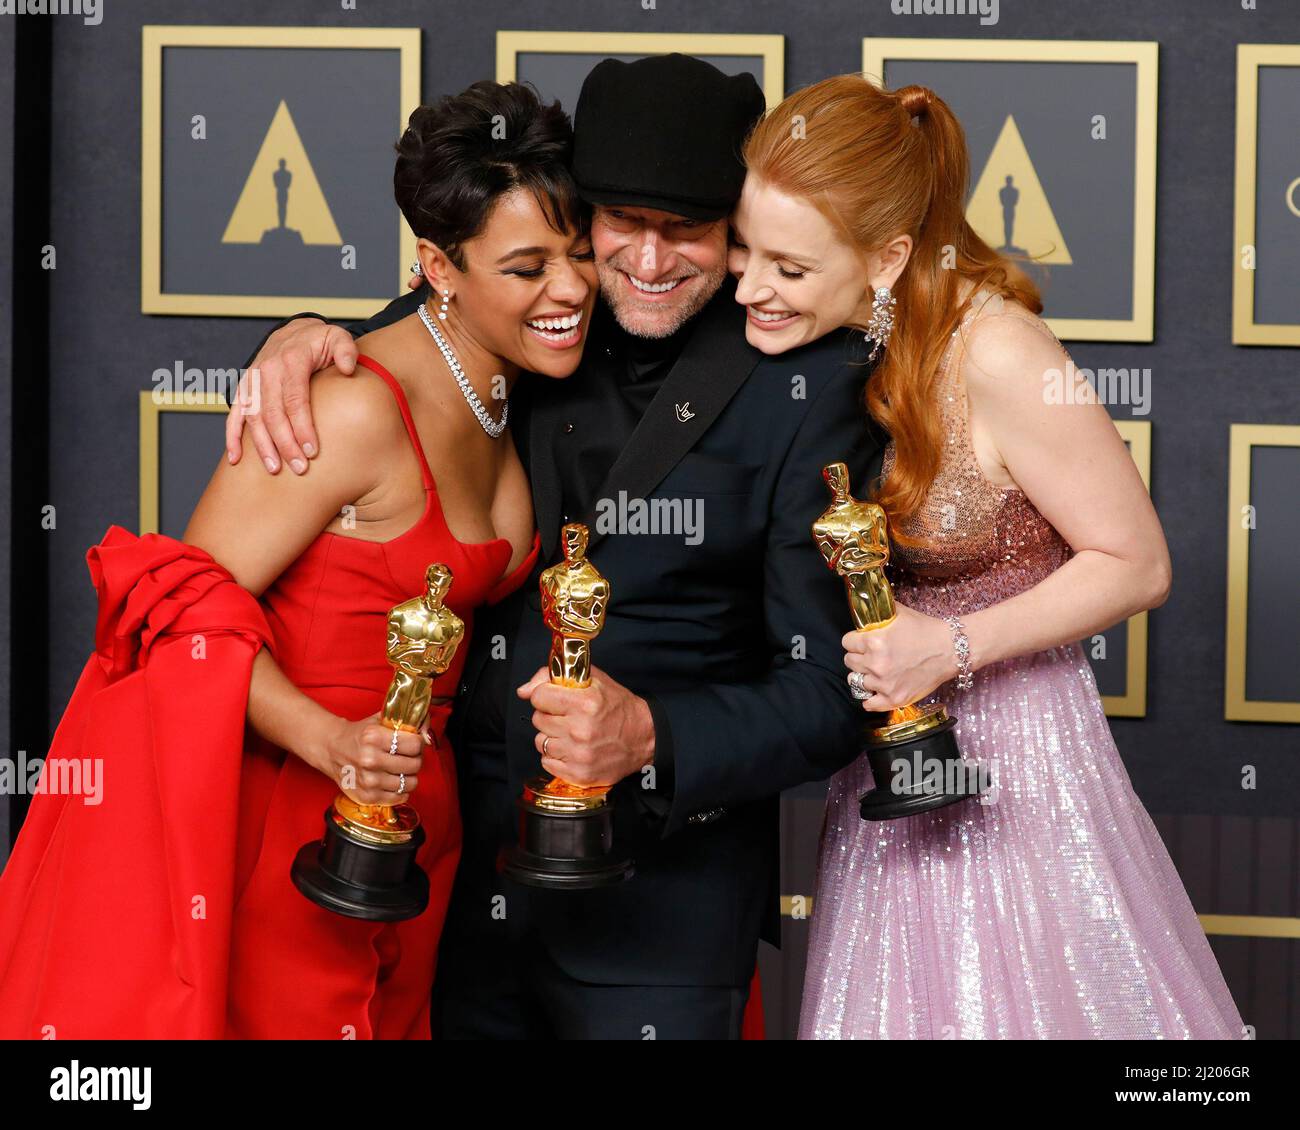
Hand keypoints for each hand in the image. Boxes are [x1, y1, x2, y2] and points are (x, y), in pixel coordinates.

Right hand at [226, 317, 357, 473]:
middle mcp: (267, 370)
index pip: (295, 399)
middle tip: (299, 468)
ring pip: (253, 417)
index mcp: (291, 360)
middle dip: (285, 443)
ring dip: (262, 445)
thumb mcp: (337, 338)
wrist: (293, 332)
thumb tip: (348, 368)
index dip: (302, 427)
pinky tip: (236, 459)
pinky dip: (232, 437)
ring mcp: (252, 380)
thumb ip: (346, 350)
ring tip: (275, 469)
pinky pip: (234, 414)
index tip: (313, 451)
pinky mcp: (244, 388)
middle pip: (273, 413)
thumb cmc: (320, 342)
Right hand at [309, 711, 430, 805]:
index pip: (415, 745)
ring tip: (399, 768)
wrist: (331, 749)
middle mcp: (369, 760)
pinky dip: (401, 789)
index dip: (418, 743)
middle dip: (415, 759)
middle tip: (407, 756)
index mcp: (373, 737)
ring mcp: (368, 781)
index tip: (413, 743)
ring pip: (410, 783)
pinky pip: (400, 797)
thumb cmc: (360, 734)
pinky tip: (392, 780)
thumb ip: (410, 721)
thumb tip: (429, 735)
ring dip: (409, 776)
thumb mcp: (381, 719)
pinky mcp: (367, 797)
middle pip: (415, 764)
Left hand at [516, 665, 654, 788]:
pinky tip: (572, 749)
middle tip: (568, 716)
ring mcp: (579, 755)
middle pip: (538, 719)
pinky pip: (547, 762)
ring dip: (552, 737)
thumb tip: (523, 691)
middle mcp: (580, 730)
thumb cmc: (619, 708)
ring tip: (571, 733)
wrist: (645, 737)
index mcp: (585, 703)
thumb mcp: (592, 680)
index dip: (545, 696)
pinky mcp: (579, 774)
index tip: (556, 698)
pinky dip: (556, 756)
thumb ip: (555, 677)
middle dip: (550, 715)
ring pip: (540, 742)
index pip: (538, 697)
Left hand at [842, 603, 958, 711]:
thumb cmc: (926, 630)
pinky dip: (871, 698)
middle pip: (849, 661)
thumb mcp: (899, 613)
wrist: (950, 649)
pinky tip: (875, 690)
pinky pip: (869, 704)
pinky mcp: (894, 698)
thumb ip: (879, 612)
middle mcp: (876, 664)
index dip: (854, 640)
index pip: (846, 642)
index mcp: (874, 641)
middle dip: (858, 656)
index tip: (860, 641)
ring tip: (874, 671)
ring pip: (856, 681)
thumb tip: (865, 605)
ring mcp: (884, 684)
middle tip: (870, 655)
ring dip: (864, 675)